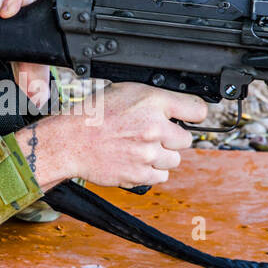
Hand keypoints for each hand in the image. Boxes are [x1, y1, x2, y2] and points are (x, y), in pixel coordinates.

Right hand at [14, 83, 207, 190]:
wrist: (70, 141)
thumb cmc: (93, 115)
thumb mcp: (125, 91)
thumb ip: (154, 100)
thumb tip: (178, 109)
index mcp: (152, 102)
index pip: (197, 110)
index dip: (195, 114)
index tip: (191, 118)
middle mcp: (154, 127)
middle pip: (186, 140)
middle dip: (172, 138)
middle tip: (152, 135)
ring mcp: (148, 153)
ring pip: (174, 160)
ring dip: (161, 156)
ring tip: (140, 149)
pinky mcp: (140, 174)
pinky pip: (161, 176)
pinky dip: (151, 171)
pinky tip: (135, 161)